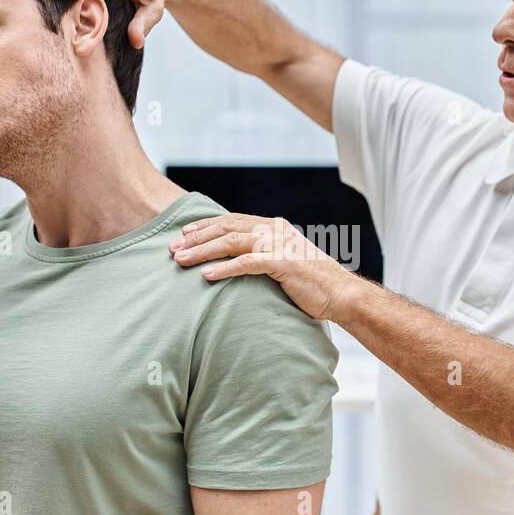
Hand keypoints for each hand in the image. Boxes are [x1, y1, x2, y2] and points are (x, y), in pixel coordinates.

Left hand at [168, 214, 360, 322]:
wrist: (341, 294)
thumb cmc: (313, 284)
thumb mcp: (286, 262)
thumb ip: (265, 255)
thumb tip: (240, 260)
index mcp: (275, 227)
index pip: (233, 220)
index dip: (206, 226)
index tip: (184, 233)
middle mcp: (275, 230)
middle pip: (227, 227)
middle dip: (197, 237)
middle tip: (172, 248)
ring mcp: (279, 244)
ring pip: (231, 241)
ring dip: (202, 251)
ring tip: (180, 260)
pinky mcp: (282, 263)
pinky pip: (245, 263)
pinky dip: (223, 268)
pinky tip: (205, 275)